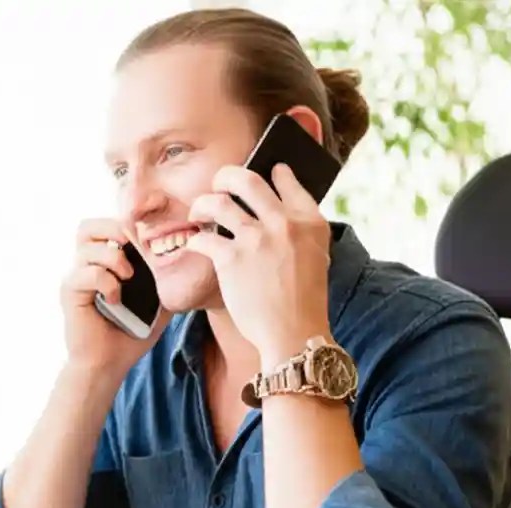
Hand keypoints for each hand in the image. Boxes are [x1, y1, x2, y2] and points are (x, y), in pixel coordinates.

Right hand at [61, 219, 170, 375]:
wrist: (108, 365)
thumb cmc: (131, 334)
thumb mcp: (158, 301)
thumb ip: (167, 279)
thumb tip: (194, 261)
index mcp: (105, 262)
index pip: (107, 226)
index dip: (125, 224)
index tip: (148, 237)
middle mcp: (86, 266)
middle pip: (87, 227)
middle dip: (113, 229)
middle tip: (133, 245)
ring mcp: (76, 277)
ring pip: (87, 247)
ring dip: (113, 258)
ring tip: (128, 277)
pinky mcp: (69, 292)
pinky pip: (86, 273)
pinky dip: (105, 281)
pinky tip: (115, 298)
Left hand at [186, 164, 332, 367]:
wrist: (293, 334)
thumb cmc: (304, 301)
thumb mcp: (315, 257)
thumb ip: (298, 231)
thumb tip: (274, 210)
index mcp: (309, 221)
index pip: (286, 179)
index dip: (272, 172)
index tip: (263, 169)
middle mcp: (283, 223)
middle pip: (246, 179)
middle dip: (225, 176)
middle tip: (218, 184)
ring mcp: (255, 239)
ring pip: (218, 202)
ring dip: (202, 204)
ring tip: (198, 212)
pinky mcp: (231, 259)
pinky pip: (202, 237)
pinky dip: (195, 240)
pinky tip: (195, 244)